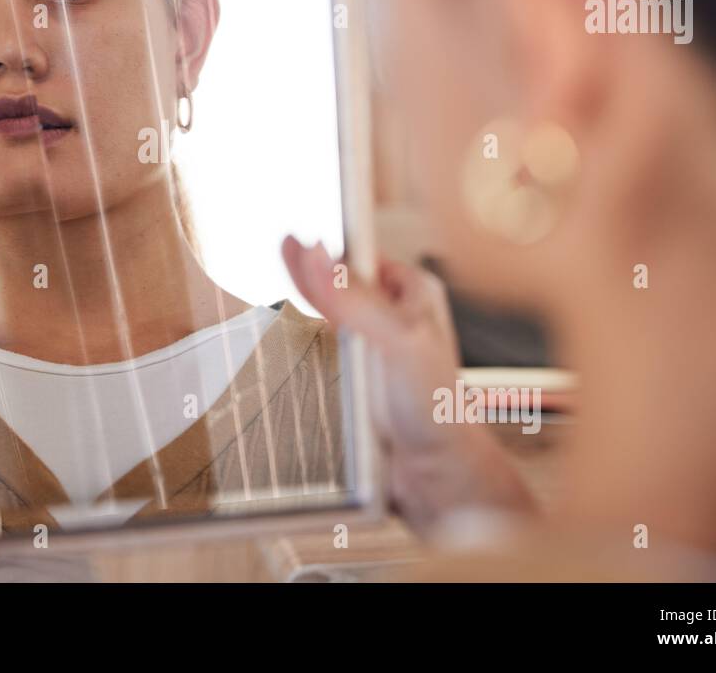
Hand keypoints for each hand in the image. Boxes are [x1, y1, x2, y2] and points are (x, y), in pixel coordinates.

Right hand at [281, 235, 533, 532]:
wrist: (436, 474)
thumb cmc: (436, 409)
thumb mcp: (396, 341)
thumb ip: (354, 298)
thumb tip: (316, 255)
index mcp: (414, 292)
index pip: (358, 256)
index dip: (325, 249)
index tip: (292, 239)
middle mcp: (394, 314)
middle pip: (338, 282)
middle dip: (309, 272)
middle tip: (279, 249)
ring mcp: (373, 345)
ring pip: (327, 314)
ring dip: (304, 306)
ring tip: (280, 272)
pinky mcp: (356, 376)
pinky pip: (322, 348)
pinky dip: (304, 338)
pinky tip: (290, 323)